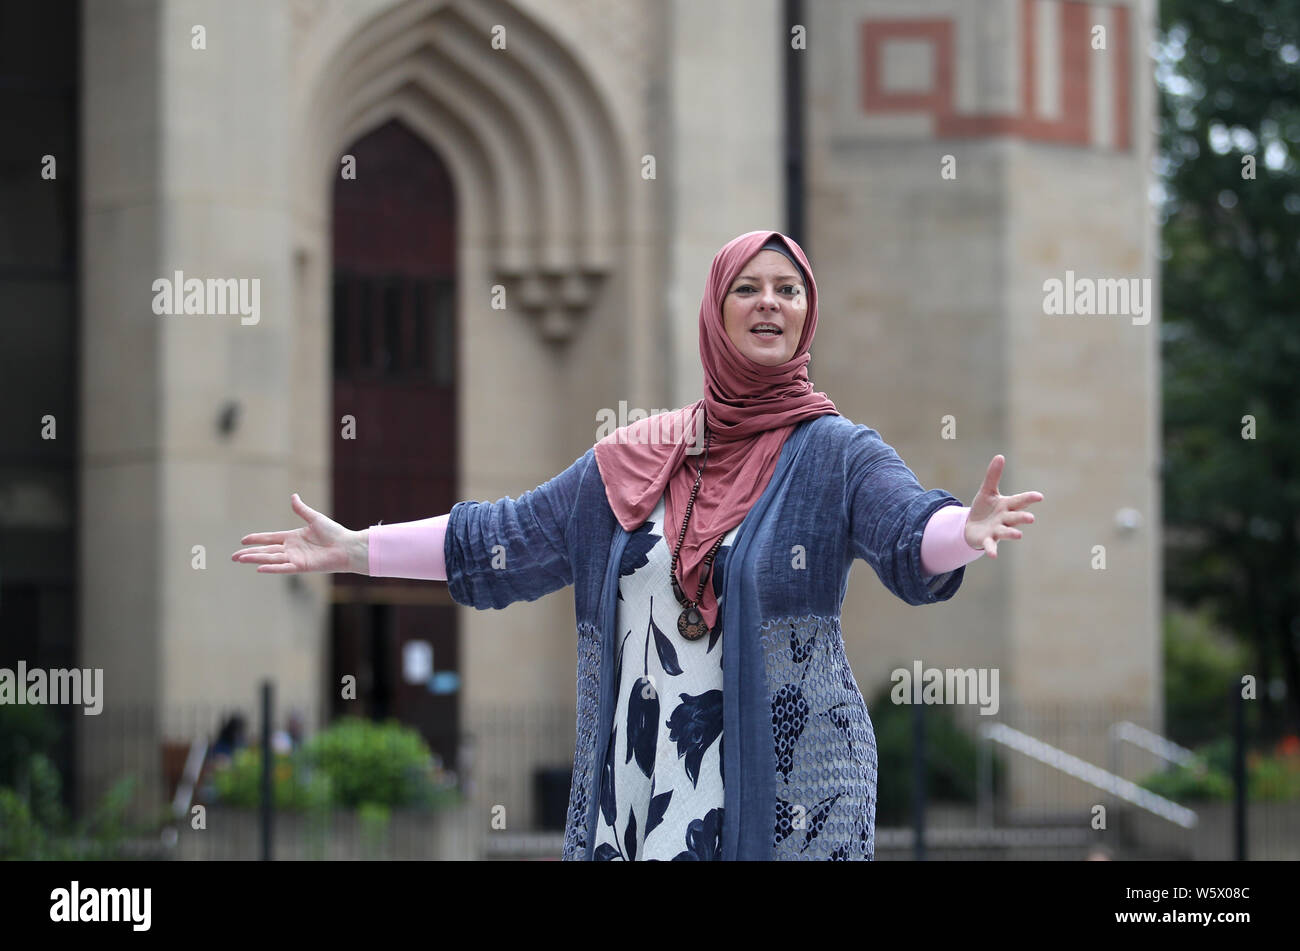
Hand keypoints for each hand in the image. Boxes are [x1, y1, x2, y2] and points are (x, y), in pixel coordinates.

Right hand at [231, 494, 364, 574]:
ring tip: (240, 560)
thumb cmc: (335, 533)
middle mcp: (292, 549)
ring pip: (271, 559)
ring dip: (255, 559)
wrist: (348, 546)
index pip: (270, 538)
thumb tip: (293, 496)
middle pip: (266, 551)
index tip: (243, 540)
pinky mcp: (302, 566)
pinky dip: (272, 568)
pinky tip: (259, 568)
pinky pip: (284, 567)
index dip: (257, 539)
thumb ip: (302, 510)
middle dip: (250, 553)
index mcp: (293, 538)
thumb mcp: (315, 518)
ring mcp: (296, 559)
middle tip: (234, 557)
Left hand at [963, 455, 1042, 558]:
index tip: (1039, 497)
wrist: (972, 526)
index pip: (1020, 501)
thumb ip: (993, 475)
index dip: (1029, 498)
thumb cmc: (984, 508)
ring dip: (1012, 533)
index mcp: (1007, 505)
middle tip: (1030, 518)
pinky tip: (993, 555)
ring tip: (1019, 535)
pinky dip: (991, 549)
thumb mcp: (987, 491)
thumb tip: (1000, 456)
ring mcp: (997, 531)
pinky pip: (990, 545)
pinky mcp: (987, 540)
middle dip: (1022, 517)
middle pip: (1015, 517)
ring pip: (1006, 532)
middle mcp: (1005, 519)